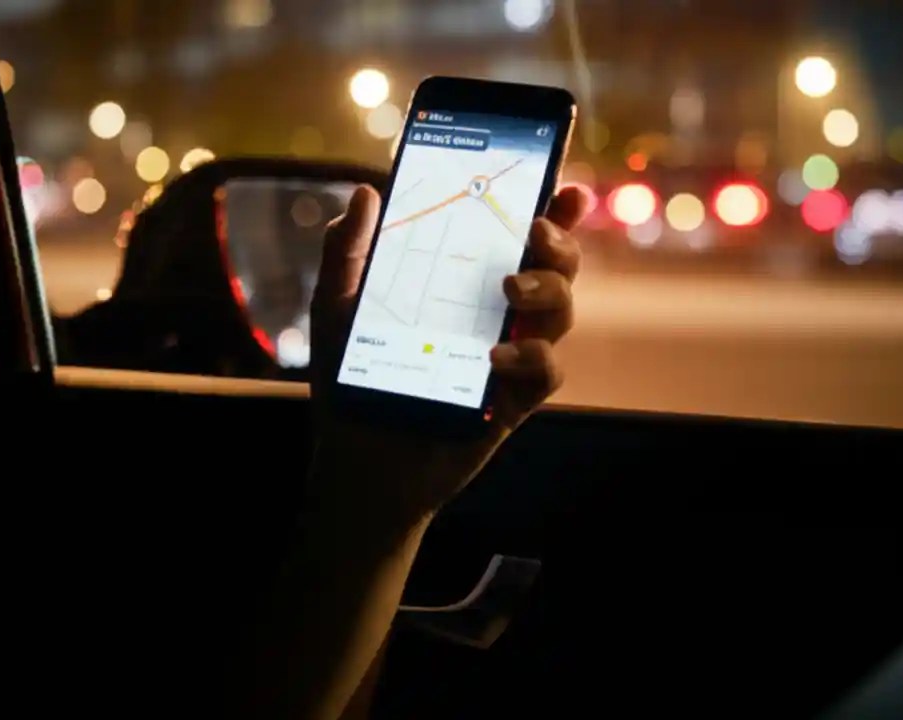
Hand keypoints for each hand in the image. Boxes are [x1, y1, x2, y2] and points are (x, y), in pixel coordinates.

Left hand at [308, 184, 588, 527]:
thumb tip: (364, 193)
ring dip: (546, 289)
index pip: (517, 238)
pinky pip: (546, 372)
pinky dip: (530, 356)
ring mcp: (511, 358)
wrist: (354, 463)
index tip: (564, 184)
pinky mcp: (513, 403)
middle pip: (555, 268)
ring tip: (508, 288)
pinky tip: (497, 353)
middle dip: (559, 241)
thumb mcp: (337, 309)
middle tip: (534, 231)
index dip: (551, 209)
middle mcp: (498, 315)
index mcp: (465, 285)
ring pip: (561, 311)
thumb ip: (348, 251)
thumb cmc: (350, 381)